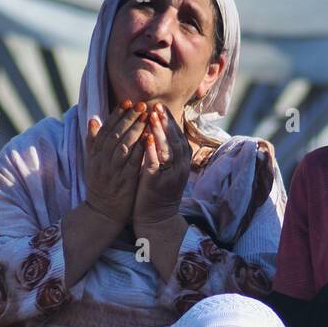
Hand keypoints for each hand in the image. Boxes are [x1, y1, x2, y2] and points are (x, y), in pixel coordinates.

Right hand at [83, 101, 148, 224]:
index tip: (127, 102)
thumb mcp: (92, 162)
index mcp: (95, 154)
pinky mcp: (124, 181)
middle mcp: (102, 160)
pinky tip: (149, 138)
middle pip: (115, 134)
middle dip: (128, 118)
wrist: (102, 213)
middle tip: (140, 105)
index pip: (105, 129)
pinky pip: (133, 162)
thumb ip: (93, 141)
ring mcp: (113, 170)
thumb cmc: (101, 186)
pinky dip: (140, 148)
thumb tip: (93, 120)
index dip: (116, 115)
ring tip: (147, 117)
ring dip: (135, 129)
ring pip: (124, 145)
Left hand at [133, 103, 191, 232]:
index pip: (178, 137)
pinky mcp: (158, 184)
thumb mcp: (166, 171)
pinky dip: (152, 150)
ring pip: (168, 149)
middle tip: (157, 106)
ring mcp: (170, 176)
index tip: (161, 108)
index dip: (170, 122)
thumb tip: (157, 133)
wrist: (157, 220)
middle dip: (166, 122)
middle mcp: (180, 168)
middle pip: (175, 140)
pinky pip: (156, 163)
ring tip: (152, 117)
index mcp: (182, 164)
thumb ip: (165, 153)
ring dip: (160, 132)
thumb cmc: (157, 193)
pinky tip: (145, 138)